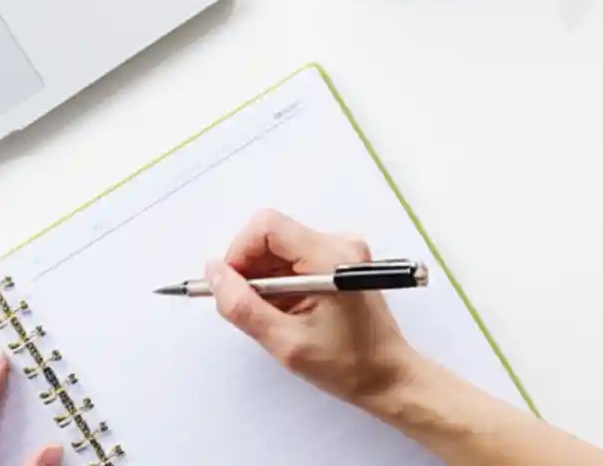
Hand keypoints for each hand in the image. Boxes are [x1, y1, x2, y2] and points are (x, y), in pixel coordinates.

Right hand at [206, 209, 417, 410]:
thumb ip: (242, 306)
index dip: (239, 252)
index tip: (231, 286)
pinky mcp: (339, 260)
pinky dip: (280, 282)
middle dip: (250, 269)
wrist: (389, 376)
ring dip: (265, 279)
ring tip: (276, 316)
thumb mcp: (285, 342)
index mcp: (330, 258)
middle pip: (271, 235)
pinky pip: (293, 258)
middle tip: (250, 309)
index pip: (266, 227)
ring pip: (279, 248)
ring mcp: (341, 250)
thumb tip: (214, 272)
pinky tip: (290, 311)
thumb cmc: (348, 365)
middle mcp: (339, 243)